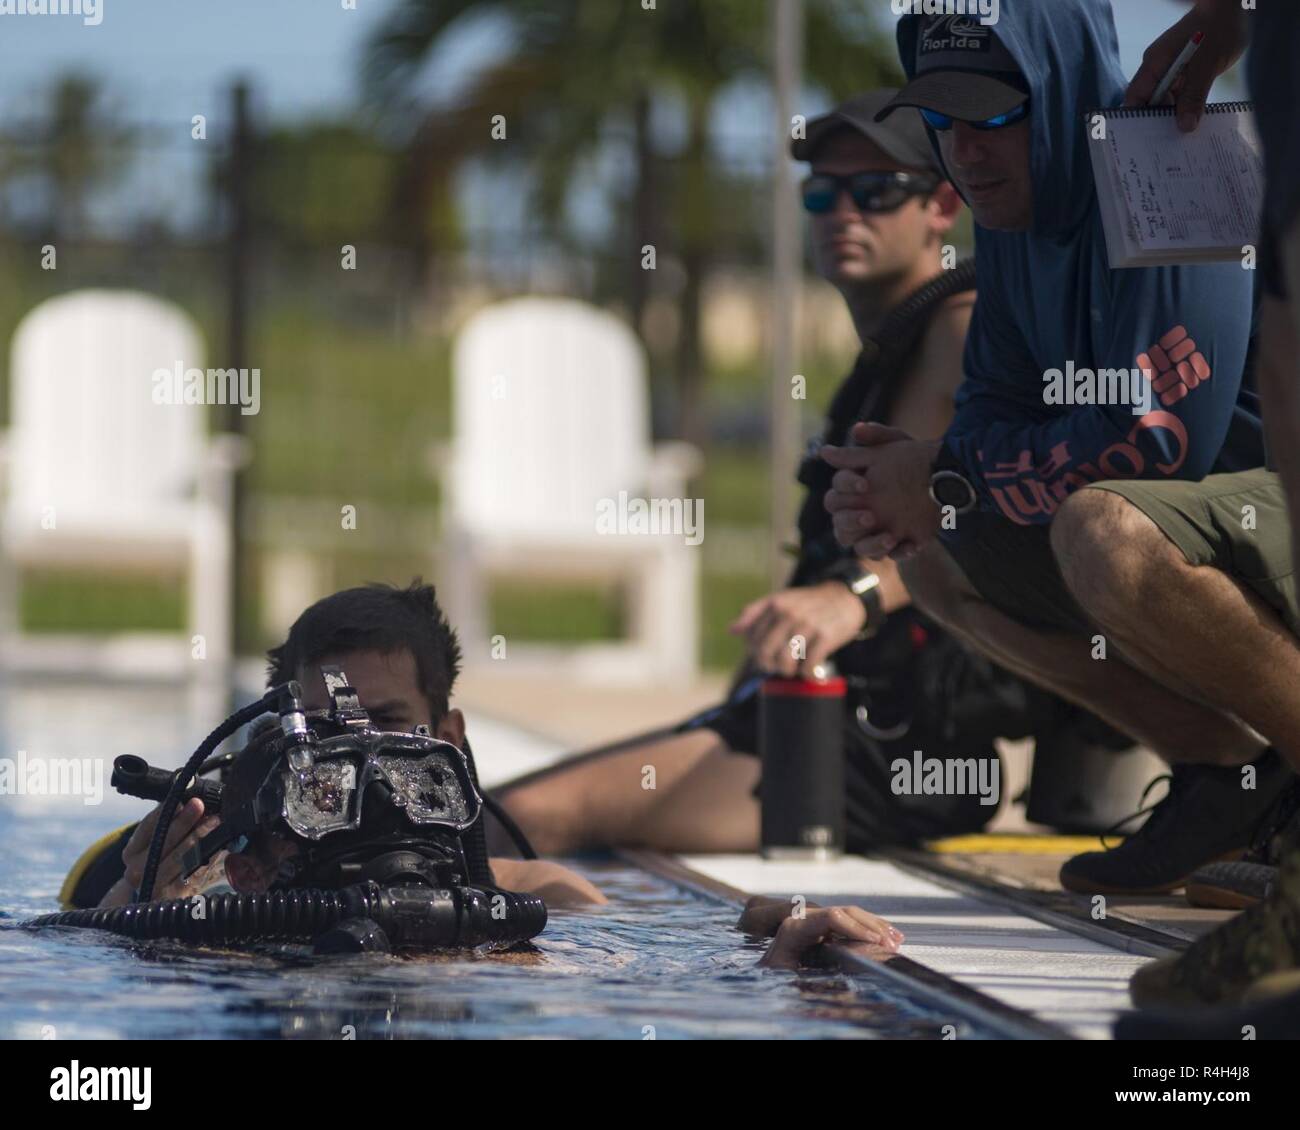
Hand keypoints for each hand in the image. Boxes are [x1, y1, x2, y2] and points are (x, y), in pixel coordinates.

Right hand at [98, 797, 221, 906]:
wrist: (151, 899)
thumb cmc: (157, 863)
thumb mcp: (153, 843)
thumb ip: (166, 824)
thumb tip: (185, 802)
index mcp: (130, 853)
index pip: (146, 828)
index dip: (164, 812)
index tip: (180, 799)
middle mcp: (137, 872)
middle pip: (163, 843)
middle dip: (183, 823)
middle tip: (199, 805)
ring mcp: (156, 887)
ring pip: (182, 858)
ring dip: (201, 837)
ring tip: (215, 821)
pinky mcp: (176, 898)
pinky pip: (196, 873)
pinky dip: (209, 856)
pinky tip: (219, 843)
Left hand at [730, 582, 865, 675]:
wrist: (846, 597)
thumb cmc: (809, 603)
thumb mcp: (781, 600)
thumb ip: (755, 613)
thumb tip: (732, 631)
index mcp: (775, 604)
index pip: (752, 638)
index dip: (755, 653)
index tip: (766, 655)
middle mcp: (789, 613)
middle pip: (765, 653)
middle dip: (769, 665)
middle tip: (778, 666)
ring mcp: (808, 625)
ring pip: (785, 661)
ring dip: (787, 671)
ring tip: (794, 669)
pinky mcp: (825, 636)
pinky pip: (809, 665)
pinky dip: (807, 673)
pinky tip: (810, 670)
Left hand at [739, 896, 902, 968]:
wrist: (739, 971)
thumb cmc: (762, 977)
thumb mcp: (786, 979)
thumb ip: (818, 975)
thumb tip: (851, 979)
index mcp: (790, 926)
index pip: (830, 916)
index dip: (856, 928)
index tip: (878, 944)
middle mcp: (797, 916)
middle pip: (841, 911)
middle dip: (870, 926)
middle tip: (893, 943)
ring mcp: (803, 918)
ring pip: (843, 913)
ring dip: (871, 925)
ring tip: (895, 937)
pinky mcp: (810, 925)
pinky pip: (839, 921)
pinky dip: (860, 926)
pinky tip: (880, 933)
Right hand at [822, 423, 941, 559]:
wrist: (945, 476)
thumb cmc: (912, 459)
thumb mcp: (895, 445)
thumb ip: (872, 439)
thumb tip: (837, 442)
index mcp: (851, 491)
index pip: (836, 493)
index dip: (847, 488)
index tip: (865, 484)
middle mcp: (857, 513)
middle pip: (840, 524)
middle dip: (851, 521)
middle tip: (870, 517)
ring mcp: (875, 532)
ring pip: (858, 546)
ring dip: (871, 544)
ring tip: (891, 537)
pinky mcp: (895, 544)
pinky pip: (890, 556)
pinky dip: (899, 553)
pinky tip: (913, 546)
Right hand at [1124, 1, 1244, 131]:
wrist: (1236, 7)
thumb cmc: (1219, 28)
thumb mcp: (1207, 65)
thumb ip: (1194, 96)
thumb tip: (1184, 127)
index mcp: (1154, 63)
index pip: (1136, 97)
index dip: (1136, 118)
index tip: (1143, 140)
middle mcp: (1160, 68)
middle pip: (1150, 102)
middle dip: (1157, 122)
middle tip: (1166, 146)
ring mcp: (1174, 70)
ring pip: (1168, 100)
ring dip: (1175, 116)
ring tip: (1181, 138)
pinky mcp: (1188, 72)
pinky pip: (1183, 95)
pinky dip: (1188, 108)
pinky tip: (1194, 121)